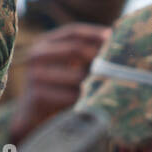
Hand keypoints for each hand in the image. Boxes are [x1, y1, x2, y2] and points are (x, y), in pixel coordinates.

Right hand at [9, 24, 110, 142]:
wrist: (32, 119)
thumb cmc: (57, 90)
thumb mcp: (68, 67)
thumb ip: (85, 53)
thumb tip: (115, 39)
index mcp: (44, 43)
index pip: (73, 32)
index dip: (96, 34)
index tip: (115, 39)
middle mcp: (36, 55)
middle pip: (76, 50)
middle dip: (99, 59)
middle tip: (118, 68)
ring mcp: (34, 75)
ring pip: (78, 76)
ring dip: (95, 84)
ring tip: (110, 89)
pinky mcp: (37, 96)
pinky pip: (71, 96)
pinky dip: (85, 100)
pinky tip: (94, 104)